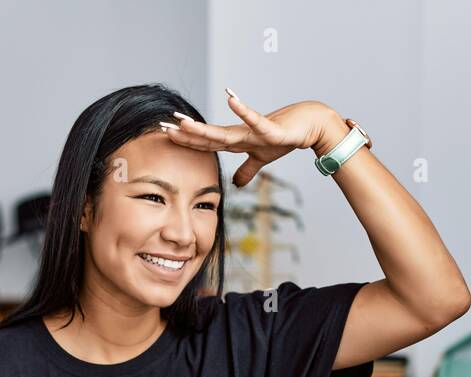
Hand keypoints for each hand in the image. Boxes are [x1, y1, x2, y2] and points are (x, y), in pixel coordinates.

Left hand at [163, 91, 346, 187]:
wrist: (308, 125)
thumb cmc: (285, 138)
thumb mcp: (262, 159)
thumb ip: (247, 170)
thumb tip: (236, 184)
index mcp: (236, 141)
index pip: (206, 143)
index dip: (186, 141)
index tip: (165, 136)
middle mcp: (240, 133)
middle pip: (208, 136)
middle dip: (186, 133)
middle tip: (162, 126)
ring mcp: (253, 130)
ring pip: (224, 131)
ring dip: (204, 128)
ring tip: (184, 121)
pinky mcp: (271, 128)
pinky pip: (255, 120)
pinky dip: (243, 110)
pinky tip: (230, 99)